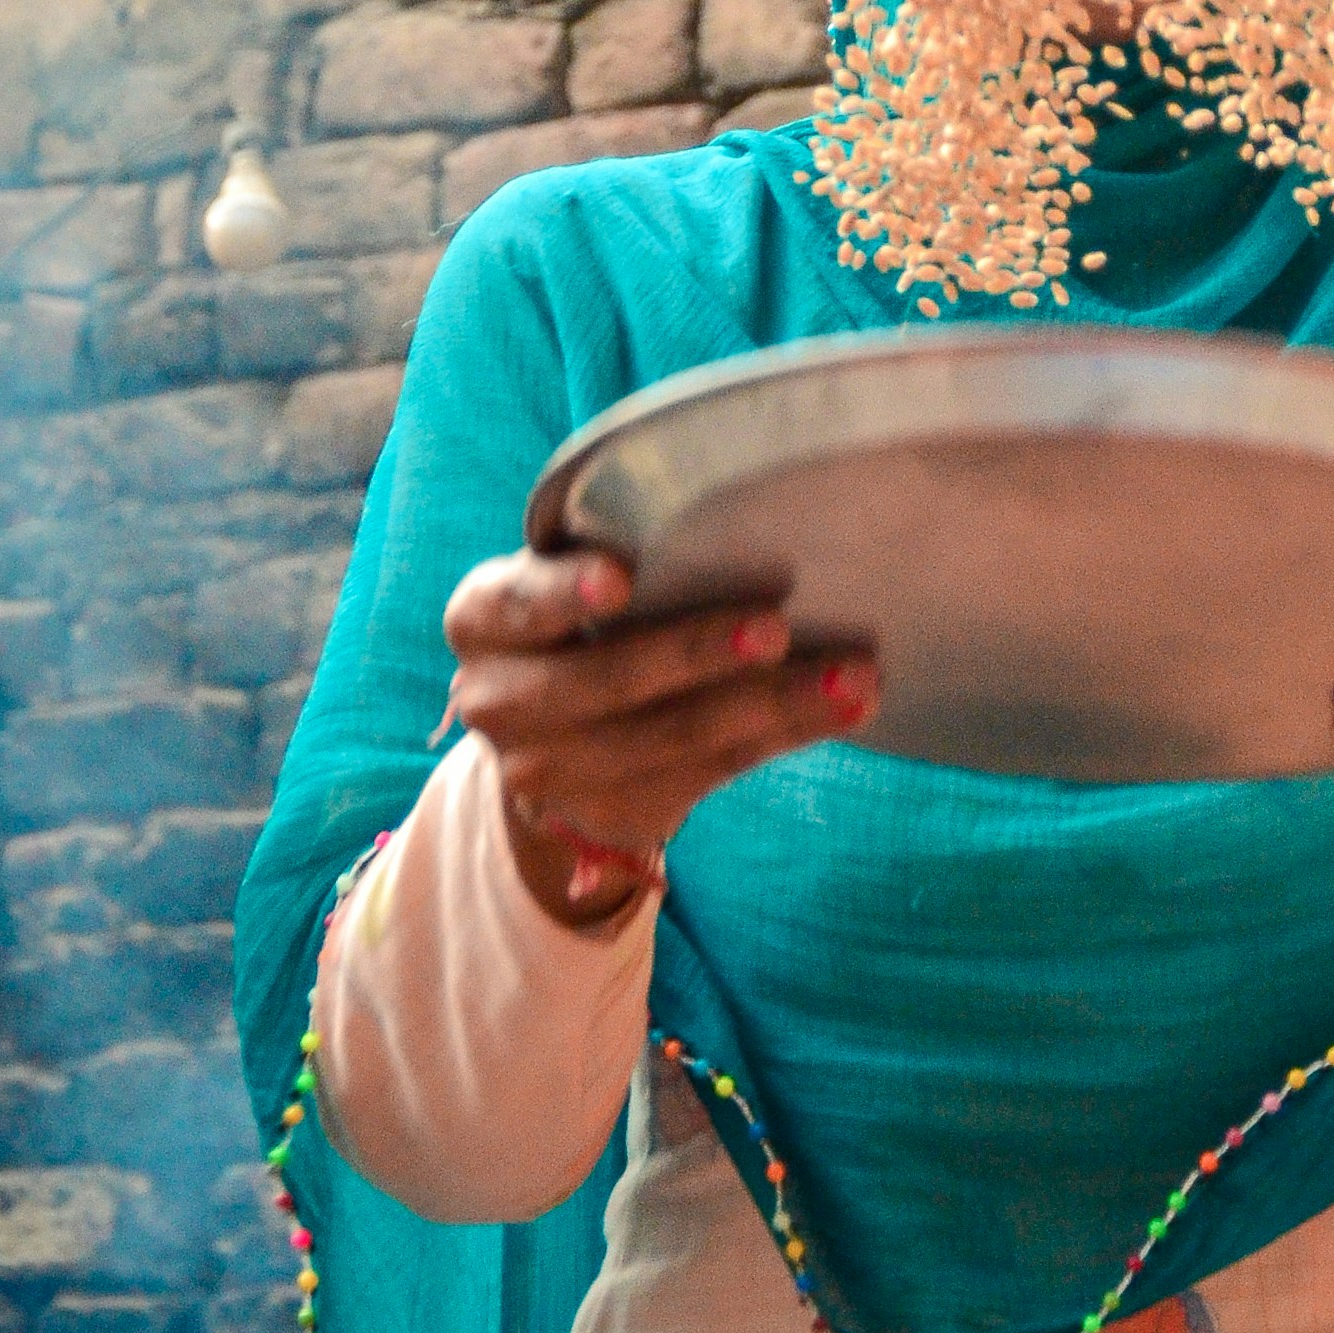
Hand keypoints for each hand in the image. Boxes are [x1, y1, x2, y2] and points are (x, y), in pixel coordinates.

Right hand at [442, 547, 875, 930]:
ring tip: (852, 675)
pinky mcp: (612, 815)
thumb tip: (754, 517)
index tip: (622, 579)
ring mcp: (550, 772)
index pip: (517, 604)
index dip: (565, 594)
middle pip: (605, 681)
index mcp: (481, 621)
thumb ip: (619, 557)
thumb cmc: (582, 621)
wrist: (552, 739)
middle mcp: (498, 701)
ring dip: (772, 704)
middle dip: (696, 652)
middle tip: (777, 625)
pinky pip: (711, 772)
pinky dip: (785, 735)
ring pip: (672, 737)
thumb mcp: (566, 582)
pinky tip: (844, 708)